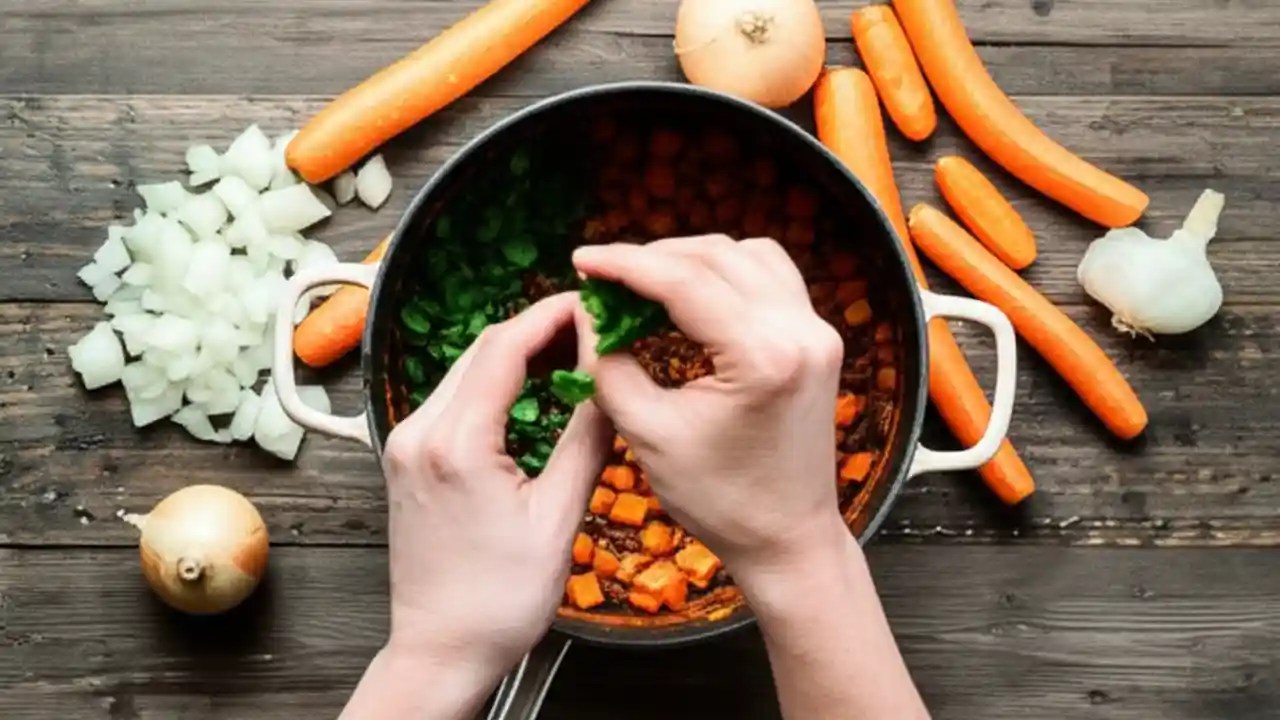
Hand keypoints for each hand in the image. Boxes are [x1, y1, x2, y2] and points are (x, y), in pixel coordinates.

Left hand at [379, 292, 611, 671]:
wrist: (441, 650)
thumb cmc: (498, 600)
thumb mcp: (558, 520)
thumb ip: (585, 441)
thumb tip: (610, 384)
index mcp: (456, 444)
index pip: (504, 348)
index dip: (550, 316)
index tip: (590, 303)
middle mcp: (419, 434)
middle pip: (480, 350)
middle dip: (536, 327)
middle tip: (589, 323)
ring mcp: (405, 444)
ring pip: (464, 371)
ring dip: (515, 353)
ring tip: (569, 349)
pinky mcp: (407, 458)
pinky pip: (452, 399)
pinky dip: (493, 382)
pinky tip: (529, 386)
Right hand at [572, 235, 847, 584]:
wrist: (787, 539)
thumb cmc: (719, 500)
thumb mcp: (648, 434)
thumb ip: (609, 365)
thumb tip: (589, 312)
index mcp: (762, 357)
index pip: (684, 281)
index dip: (625, 264)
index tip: (581, 261)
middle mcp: (800, 332)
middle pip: (718, 256)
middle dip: (655, 257)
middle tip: (606, 275)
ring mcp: (818, 332)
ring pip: (750, 255)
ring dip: (694, 258)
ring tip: (645, 280)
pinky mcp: (820, 339)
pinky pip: (772, 278)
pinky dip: (728, 273)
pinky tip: (691, 294)